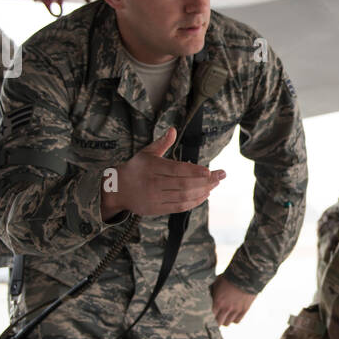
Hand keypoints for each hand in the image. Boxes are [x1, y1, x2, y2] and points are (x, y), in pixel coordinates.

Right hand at [100, 127, 223, 218]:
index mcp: (152, 167)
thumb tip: (173, 129)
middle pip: (184, 184)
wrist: (117, 189)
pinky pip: (180, 207)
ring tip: (215, 184)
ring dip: (203, 191)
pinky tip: (205, 195)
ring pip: (184, 196)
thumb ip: (162, 143)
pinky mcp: (158, 209)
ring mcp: (156, 198)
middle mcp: (154, 184)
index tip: (209, 170)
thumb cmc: (136, 168)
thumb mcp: (146, 153)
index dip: (194, 171)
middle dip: (205, 181)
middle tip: (221, 176)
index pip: (177, 170)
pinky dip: (194, 202)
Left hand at [211, 274, 254, 324]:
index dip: (208, 315)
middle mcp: (226, 308)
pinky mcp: (244, 310)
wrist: (247, 275)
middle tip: (216, 316)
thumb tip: (209, 296)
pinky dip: (234, 319)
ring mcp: (236, 310)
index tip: (209, 314)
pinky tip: (233, 314)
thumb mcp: (217, 282)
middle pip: (218, 323)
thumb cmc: (230, 277)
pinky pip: (237, 321)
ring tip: (224, 315)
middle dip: (216, 320)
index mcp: (217, 301)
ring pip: (227, 323)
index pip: (209, 316)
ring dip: (224, 320)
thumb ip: (213, 292)